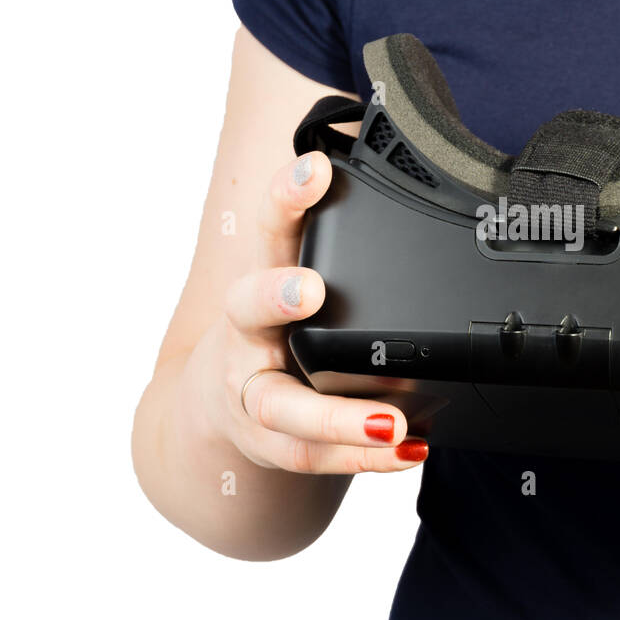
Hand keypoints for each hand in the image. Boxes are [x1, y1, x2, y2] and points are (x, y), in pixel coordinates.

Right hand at [176, 150, 428, 473]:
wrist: (211, 414)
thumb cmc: (270, 334)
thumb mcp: (288, 283)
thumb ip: (332, 243)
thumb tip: (388, 162)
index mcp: (258, 284)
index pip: (267, 229)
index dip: (286, 196)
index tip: (315, 169)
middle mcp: (245, 337)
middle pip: (246, 310)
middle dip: (276, 294)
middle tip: (311, 288)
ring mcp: (250, 395)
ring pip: (282, 407)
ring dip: (337, 414)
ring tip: (391, 419)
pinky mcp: (269, 444)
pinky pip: (312, 457)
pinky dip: (363, 458)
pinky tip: (408, 451)